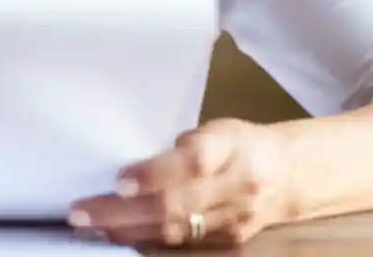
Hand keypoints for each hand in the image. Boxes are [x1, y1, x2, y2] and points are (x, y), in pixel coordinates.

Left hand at [68, 118, 294, 246]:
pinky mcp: (229, 240)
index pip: (192, 162)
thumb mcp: (215, 129)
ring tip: (90, 226)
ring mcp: (233, 218)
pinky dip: (146, 240)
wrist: (290, 175)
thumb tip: (133, 165)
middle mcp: (235, 185)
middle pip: (175, 204)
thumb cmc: (239, 145)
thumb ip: (180, 147)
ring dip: (128, 230)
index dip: (155, 174)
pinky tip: (118, 235)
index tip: (119, 180)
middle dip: (123, 212)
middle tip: (81, 212)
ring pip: (175, 230)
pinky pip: (182, 243)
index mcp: (230, 146)